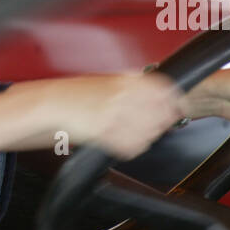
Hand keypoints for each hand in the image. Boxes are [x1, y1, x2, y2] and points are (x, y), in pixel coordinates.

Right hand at [58, 73, 184, 159]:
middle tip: (156, 126)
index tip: (179, 108)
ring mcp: (114, 115)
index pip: (164, 90)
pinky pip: (130, 146)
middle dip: (161, 123)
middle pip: (159, 114)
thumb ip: (132, 84)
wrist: (50, 104)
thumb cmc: (74, 93)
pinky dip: (131, 149)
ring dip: (145, 138)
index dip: (176, 101)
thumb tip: (155, 91)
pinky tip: (125, 146)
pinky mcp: (104, 133)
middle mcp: (123, 96)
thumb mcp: (107, 80)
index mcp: (125, 81)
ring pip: (147, 133)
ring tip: (135, 136)